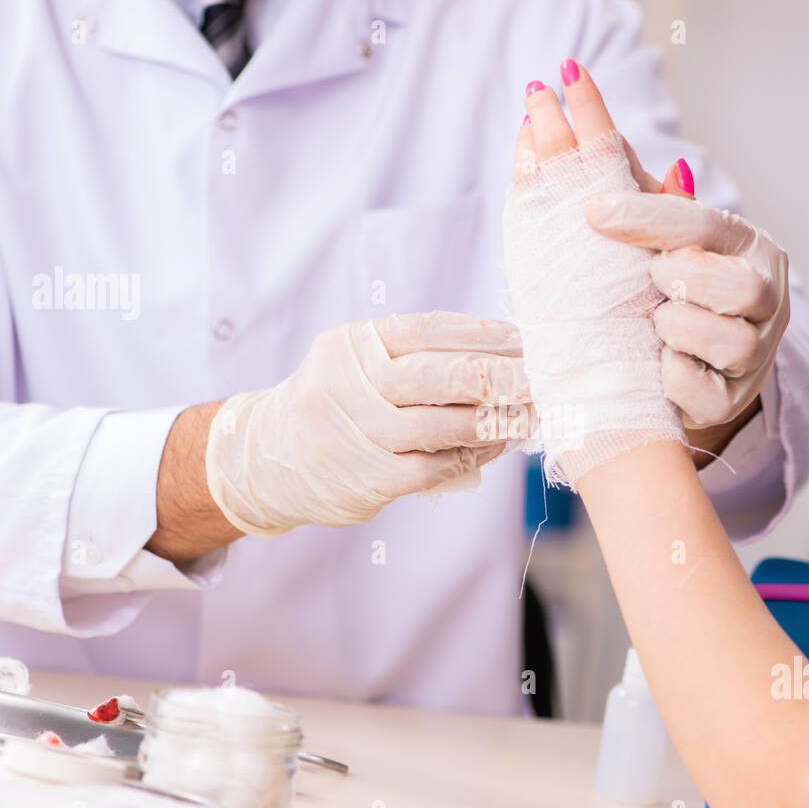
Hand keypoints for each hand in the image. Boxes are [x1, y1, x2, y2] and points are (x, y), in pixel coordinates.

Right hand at [204, 311, 527, 534]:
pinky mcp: (368, 477)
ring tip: (530, 414)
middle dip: (497, 377)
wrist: (269, 458)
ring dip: (494, 421)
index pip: (430, 330)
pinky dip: (471, 455)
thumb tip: (498, 352)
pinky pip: (434, 465)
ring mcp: (359, 432)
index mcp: (354, 343)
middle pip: (439, 376)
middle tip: (539, 378)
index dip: (483, 334)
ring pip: (442, 425)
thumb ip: (413, 354)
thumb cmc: (335, 401)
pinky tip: (496, 445)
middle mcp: (352, 383)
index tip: (526, 339)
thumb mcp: (356, 359)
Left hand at [587, 150, 789, 434]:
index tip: (594, 212)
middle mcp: (766, 296)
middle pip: (740, 285)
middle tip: (654, 280)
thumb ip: (640, 193)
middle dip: (685, 280)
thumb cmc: (669, 284)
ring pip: (733, 342)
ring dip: (679, 330)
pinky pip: (707, 393)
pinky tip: (656, 365)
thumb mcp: (660, 236)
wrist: (692, 360)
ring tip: (655, 325)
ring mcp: (756, 352)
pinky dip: (674, 378)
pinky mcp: (733, 400)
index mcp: (749, 245)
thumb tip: (600, 130)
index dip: (649, 217)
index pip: (706, 223)